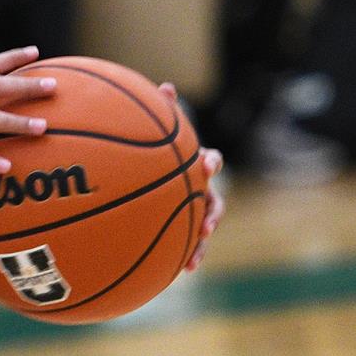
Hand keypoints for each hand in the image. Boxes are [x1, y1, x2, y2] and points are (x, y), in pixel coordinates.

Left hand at [158, 82, 224, 271]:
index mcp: (192, 166)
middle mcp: (197, 188)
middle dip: (212, 211)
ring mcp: (192, 210)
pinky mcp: (183, 228)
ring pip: (204, 226)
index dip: (210, 163)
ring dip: (203, 240)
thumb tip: (166, 86)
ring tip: (196, 253)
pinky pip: (189, 244)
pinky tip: (184, 270)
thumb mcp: (153, 134)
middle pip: (214, 200)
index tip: (206, 165)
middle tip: (207, 221)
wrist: (141, 180)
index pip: (208, 161)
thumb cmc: (150, 152)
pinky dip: (191, 255)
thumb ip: (159, 114)